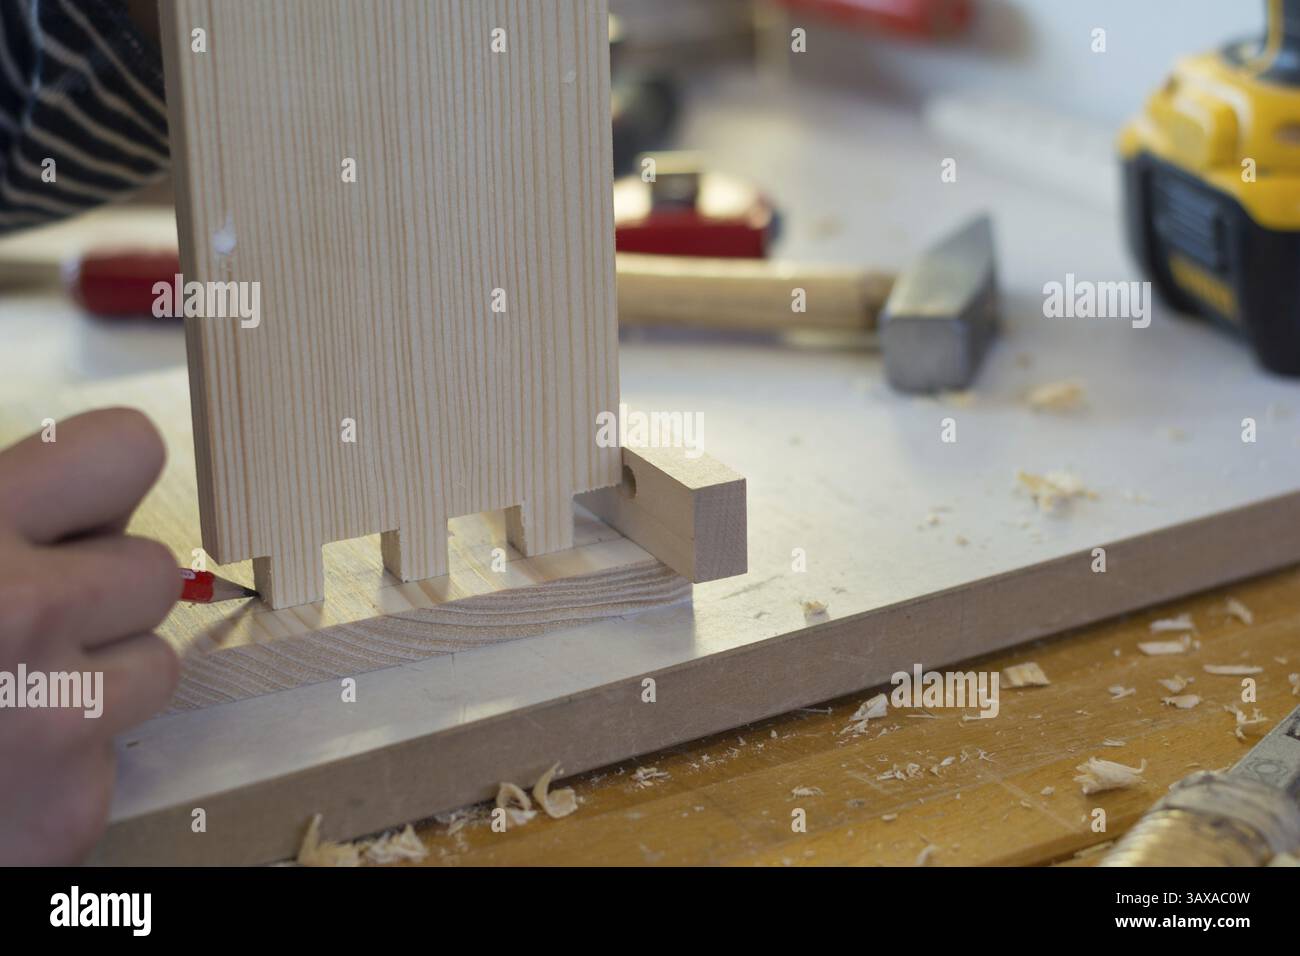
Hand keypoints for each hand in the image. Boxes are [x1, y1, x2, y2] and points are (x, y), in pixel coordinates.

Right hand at [0, 408, 180, 863]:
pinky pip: (111, 762)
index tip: (69, 510)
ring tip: (4, 698)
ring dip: (97, 679)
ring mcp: (59, 721)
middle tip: (21, 621)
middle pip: (154, 569)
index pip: (130, 452)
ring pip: (155, 667)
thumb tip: (76, 494)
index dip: (102, 481)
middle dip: (100, 593)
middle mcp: (26, 615)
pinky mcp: (70, 812)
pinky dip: (63, 768)